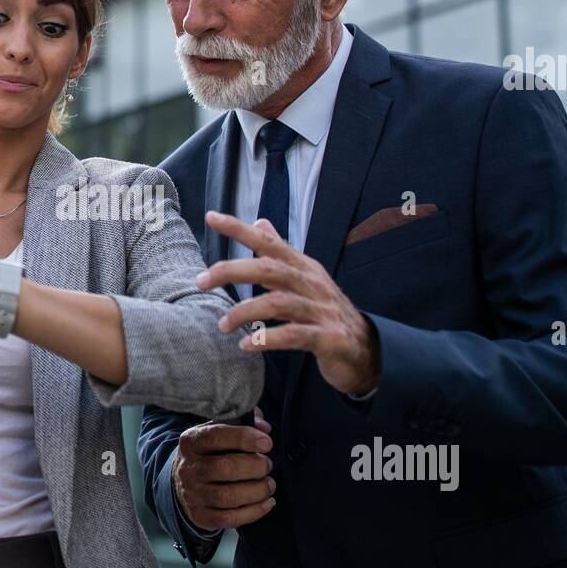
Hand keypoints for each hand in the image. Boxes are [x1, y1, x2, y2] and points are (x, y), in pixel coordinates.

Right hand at [173, 405, 276, 530]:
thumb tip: (264, 427)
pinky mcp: (200, 516)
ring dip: (257, 491)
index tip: (266, 443)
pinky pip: (228, 519)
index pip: (216, 436)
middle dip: (255, 467)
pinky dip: (253, 512)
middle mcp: (188, 468)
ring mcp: (192, 494)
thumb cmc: (211, 453)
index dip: (244, 438)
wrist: (184, 482)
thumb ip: (243, 422)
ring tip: (269, 484)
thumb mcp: (220, 431)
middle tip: (268, 465)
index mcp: (191, 441)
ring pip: (228, 496)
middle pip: (225, 468)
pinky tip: (267, 502)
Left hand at [198, 210, 380, 395]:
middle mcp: (313, 283)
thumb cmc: (326, 313)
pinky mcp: (329, 337)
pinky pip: (294, 335)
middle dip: (231, 271)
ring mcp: (322, 310)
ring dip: (245, 312)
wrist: (365, 350)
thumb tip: (260, 222)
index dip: (240, 228)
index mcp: (304, 267)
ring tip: (222, 325)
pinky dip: (267, 340)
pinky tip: (247, 346)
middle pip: (269, 269)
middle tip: (200, 281)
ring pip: (278, 303)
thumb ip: (280, 253)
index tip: (211, 217)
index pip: (269, 242)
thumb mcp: (305, 278)